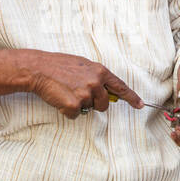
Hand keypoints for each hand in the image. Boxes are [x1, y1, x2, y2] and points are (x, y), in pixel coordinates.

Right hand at [20, 50, 143, 118]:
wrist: (39, 69)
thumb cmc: (58, 65)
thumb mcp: (82, 65)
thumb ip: (96, 76)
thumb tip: (106, 89)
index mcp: (100, 71)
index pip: (120, 87)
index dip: (131, 98)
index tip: (140, 105)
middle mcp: (96, 83)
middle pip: (103, 104)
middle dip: (94, 104)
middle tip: (78, 93)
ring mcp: (85, 94)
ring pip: (88, 109)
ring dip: (78, 105)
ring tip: (66, 91)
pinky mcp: (74, 105)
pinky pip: (75, 115)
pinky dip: (67, 110)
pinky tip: (60, 98)